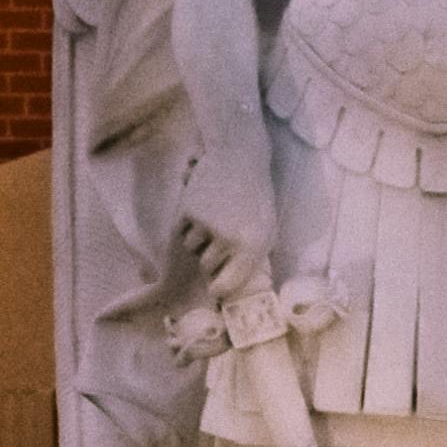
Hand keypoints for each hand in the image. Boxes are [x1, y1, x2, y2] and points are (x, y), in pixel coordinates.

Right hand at [181, 144, 278, 295]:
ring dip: (198, 240)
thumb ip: (249, 260)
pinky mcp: (188, 210)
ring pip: (191, 249)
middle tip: (220, 236)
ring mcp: (207, 224)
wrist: (240, 156)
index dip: (217, 289)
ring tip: (214, 217)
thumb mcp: (265, 229)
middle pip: (206, 266)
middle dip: (210, 257)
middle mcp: (229, 239)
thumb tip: (225, 289)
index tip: (213, 288)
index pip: (226, 285)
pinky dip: (188, 223)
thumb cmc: (255, 197)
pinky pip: (181, 231)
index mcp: (253, 246)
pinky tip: (204, 205)